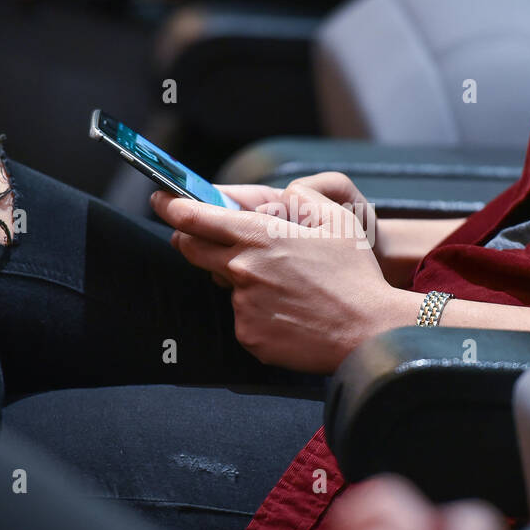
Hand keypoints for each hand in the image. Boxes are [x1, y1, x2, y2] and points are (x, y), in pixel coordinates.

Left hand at [152, 184, 418, 372]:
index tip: (161, 200)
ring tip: (285, 288)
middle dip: (193, 240)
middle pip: (194, 250)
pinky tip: (289, 313)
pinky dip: (258, 313)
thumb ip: (304, 198)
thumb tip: (285, 193)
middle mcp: (243, 270)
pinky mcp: (249, 336)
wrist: (368, 331)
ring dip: (242, 282)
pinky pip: (243, 318)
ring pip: (226, 287)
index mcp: (260, 237)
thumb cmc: (354, 275)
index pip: (196, 218)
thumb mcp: (337, 221)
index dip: (172, 206)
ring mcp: (243, 306)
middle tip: (208, 238)